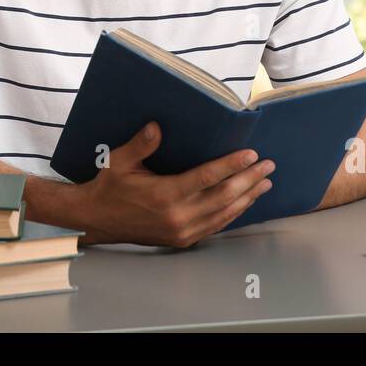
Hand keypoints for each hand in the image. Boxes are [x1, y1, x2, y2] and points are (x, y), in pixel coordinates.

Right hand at [77, 122, 274, 247]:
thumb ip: (140, 144)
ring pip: (224, 214)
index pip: (207, 178)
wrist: (97, 220)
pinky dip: (233, 213)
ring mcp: (182, 230)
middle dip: (249, 180)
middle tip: (268, 166)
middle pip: (224, 196)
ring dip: (247, 197)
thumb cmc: (109, 187)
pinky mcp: (182, 239)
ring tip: (265, 183)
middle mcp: (177, 216)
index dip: (232, 165)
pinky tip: (244, 202)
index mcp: (164, 195)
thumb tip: (157, 126)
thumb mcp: (119, 161)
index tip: (251, 154)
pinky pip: (215, 226)